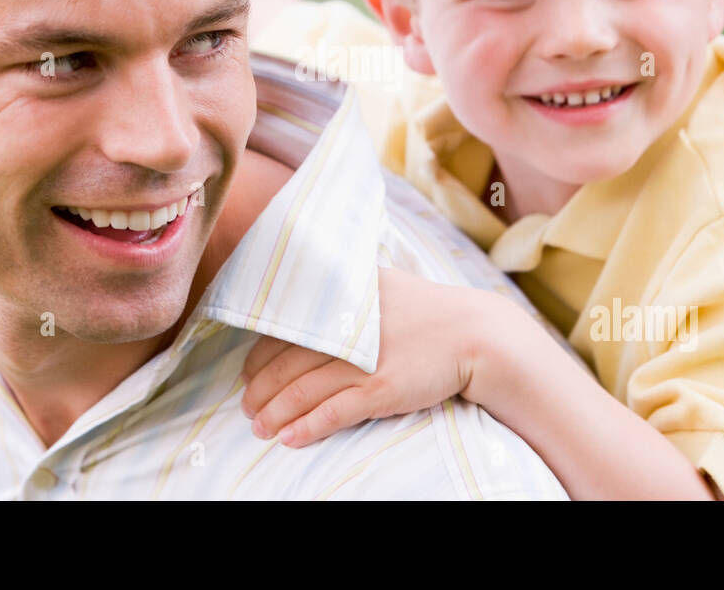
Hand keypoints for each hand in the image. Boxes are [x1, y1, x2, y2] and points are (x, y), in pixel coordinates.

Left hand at [239, 266, 495, 446]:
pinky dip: (308, 426)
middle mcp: (349, 327)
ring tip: (260, 429)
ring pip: (304, 390)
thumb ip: (346, 292)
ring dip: (276, 413)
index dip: (259, 356)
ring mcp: (366, 359)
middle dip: (260, 389)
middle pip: (287, 362)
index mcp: (343, 298)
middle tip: (247, 408)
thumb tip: (311, 303)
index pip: (285, 328)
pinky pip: (334, 412)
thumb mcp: (382, 285)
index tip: (247, 374)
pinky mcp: (383, 388)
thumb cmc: (428, 311)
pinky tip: (290, 438)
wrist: (477, 333)